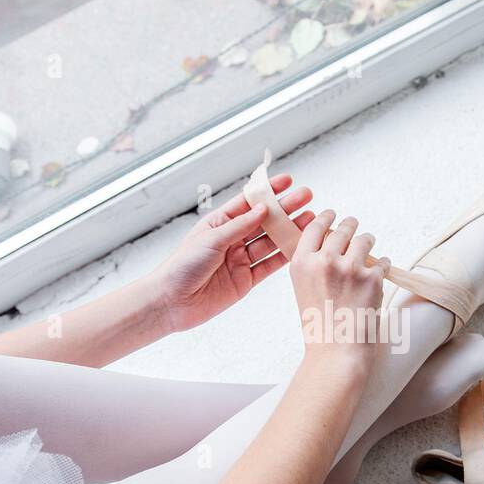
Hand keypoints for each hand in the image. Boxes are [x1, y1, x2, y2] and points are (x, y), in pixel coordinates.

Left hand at [154, 174, 315, 331]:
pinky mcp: (246, 280)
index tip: (287, 181)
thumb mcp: (211, 239)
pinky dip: (285, 256)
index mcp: (219, 224)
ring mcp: (240, 260)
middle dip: (285, 209)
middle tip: (307, 197)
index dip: (268, 192)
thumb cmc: (182, 266)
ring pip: (270, 242)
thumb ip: (239, 225)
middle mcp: (231, 240)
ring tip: (311, 219)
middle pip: (264, 222)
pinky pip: (269, 265)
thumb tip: (262, 209)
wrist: (172, 302)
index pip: (248, 203)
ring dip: (290, 231)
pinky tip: (300, 245)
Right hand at [289, 211, 390, 374]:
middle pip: (342, 229)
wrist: (337, 354)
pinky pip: (383, 261)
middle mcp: (324, 261)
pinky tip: (382, 268)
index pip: (314, 228)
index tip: (332, 214)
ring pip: (365, 239)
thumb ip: (312, 266)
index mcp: (301, 264)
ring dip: (369, 240)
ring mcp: (350, 268)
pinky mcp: (372, 279)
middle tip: (354, 226)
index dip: (326, 217)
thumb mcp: (303, 290)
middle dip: (351, 225)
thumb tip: (330, 244)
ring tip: (370, 244)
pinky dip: (383, 264)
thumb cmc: (319, 327)